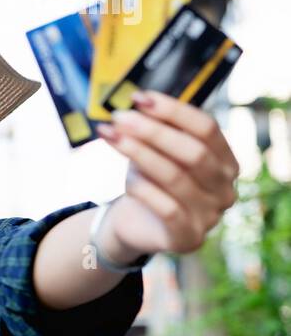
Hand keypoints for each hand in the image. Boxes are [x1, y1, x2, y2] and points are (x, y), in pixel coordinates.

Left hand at [95, 90, 238, 258]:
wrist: (135, 226)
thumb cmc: (150, 182)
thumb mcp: (154, 153)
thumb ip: (154, 132)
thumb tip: (132, 107)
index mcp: (225, 161)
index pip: (207, 128)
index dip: (174, 111)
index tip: (139, 98)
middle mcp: (225, 189)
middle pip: (193, 152)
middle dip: (153, 131)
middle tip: (120, 118)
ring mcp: (210, 216)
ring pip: (176, 178)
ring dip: (139, 153)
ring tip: (110, 136)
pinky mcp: (188, 237)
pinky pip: (166, 208)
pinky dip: (143, 189)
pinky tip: (125, 179)